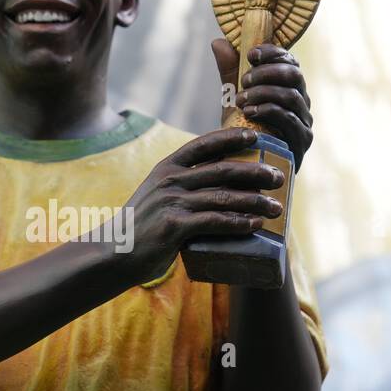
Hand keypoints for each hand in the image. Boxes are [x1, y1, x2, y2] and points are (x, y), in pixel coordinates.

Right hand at [106, 127, 285, 286]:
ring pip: (223, 197)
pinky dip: (238, 223)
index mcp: (165, 168)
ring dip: (254, 201)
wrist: (112, 254)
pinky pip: (215, 222)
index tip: (254, 136)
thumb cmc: (140, 228)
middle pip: (221, 170)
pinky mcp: (175, 227)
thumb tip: (218, 185)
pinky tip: (255, 225)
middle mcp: (169, 181)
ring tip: (276, 207)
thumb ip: (181, 187)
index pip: (202, 145)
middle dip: (255, 171)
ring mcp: (172, 203)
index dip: (230, 137)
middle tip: (278, 177)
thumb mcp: (155, 196)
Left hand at [211, 38, 313, 169]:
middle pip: (295, 74)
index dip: (274, 53)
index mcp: (289, 88)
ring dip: (264, 92)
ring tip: (241, 99)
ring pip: (292, 96)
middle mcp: (301, 103)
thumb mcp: (233, 100)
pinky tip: (250, 111)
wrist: (244, 172)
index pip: (290, 61)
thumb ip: (230, 72)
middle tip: (244, 80)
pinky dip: (269, 110)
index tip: (252, 54)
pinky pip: (289, 119)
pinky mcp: (302, 142)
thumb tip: (218, 42)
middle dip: (267, 72)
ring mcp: (304, 123)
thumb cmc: (242, 134)